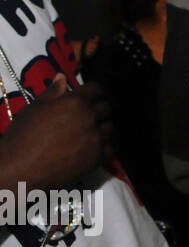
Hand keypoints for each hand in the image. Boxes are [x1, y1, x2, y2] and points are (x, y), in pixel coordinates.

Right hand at [0, 75, 111, 189]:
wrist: (19, 170)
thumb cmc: (22, 137)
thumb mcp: (34, 109)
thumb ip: (52, 92)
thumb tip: (62, 76)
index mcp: (75, 102)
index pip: (97, 89)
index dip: (95, 92)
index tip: (92, 97)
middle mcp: (89, 117)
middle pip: (106, 108)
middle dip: (99, 110)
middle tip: (90, 117)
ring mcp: (95, 138)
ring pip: (111, 128)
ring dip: (103, 128)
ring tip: (92, 133)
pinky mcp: (97, 157)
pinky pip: (111, 148)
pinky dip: (106, 147)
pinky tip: (96, 147)